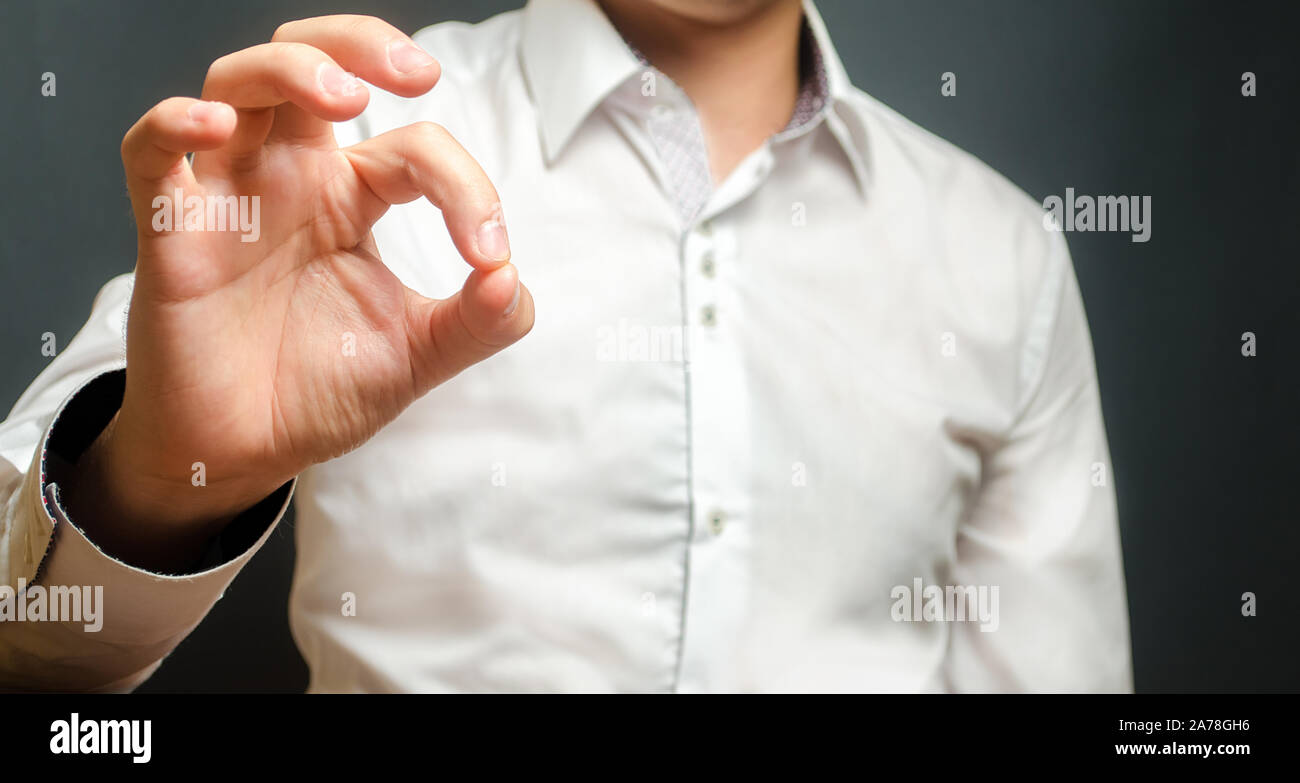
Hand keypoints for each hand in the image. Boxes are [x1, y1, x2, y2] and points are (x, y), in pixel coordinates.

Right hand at [70, 15, 533, 568]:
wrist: (248, 453)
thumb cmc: (319, 391)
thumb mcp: (418, 356)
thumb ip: (478, 321)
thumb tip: (513, 280)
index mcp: (352, 199)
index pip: (414, 151)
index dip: (465, 189)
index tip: (490, 256)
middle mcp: (291, 181)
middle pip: (311, 64)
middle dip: (361, 44)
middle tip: (419, 72)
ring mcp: (230, 198)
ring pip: (238, 84)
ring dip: (290, 70)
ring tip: (345, 96)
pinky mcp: (173, 234)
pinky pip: (152, 155)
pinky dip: (174, 125)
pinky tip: (214, 127)